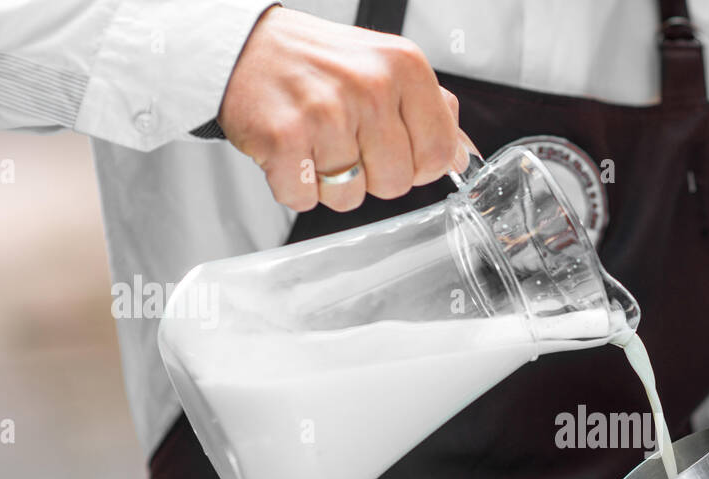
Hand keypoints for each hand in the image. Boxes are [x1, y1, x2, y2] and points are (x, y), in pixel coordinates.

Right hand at [218, 6, 469, 211]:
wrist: (244, 47)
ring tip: (315, 142)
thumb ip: (433, 113)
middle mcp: (368, 87)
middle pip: (396, 184)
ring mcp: (325, 113)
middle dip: (370, 176)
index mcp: (404, 67)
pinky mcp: (283, 139)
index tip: (394, 149)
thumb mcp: (387, 69)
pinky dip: (295, 186)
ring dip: (330, 183)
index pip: (438, 155)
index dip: (416, 166)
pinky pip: (306, 200)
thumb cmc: (320, 64)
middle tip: (345, 141)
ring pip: (350, 198)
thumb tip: (464, 158)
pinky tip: (290, 151)